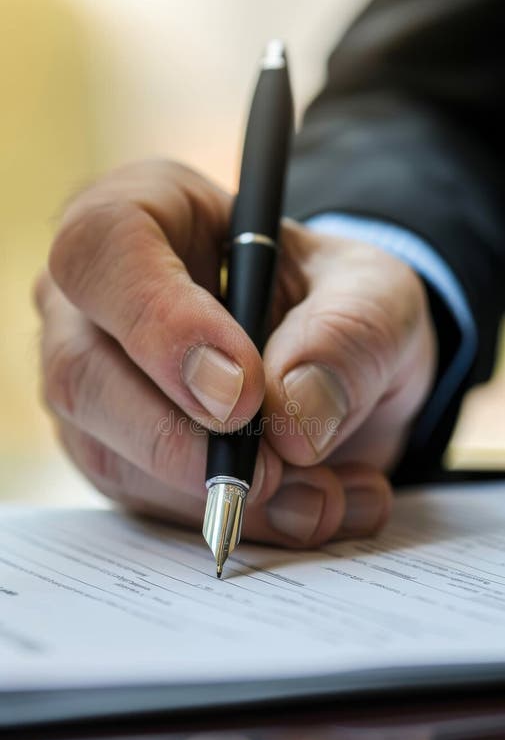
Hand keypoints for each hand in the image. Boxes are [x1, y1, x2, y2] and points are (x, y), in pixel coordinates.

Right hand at [36, 161, 435, 545]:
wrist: (338, 366)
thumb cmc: (339, 304)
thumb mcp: (374, 298)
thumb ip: (346, 341)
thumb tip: (292, 422)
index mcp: (146, 217)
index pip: (102, 251)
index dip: (162, 325)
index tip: (242, 394)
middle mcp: (98, 305)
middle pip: (82, 371)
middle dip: (181, 439)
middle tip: (276, 470)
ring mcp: (99, 386)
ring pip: (110, 455)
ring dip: (222, 496)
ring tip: (325, 498)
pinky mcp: (119, 455)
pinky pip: (150, 508)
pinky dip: (237, 522)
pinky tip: (310, 510)